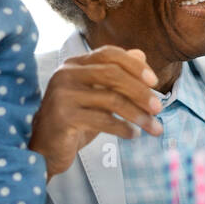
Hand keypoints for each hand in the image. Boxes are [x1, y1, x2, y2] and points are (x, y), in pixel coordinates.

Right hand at [30, 46, 162, 179]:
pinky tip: (133, 135)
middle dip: (141, 92)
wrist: (45, 149)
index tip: (154, 81)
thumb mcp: (98, 95)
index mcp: (74, 64)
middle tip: (158, 108)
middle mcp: (66, 74)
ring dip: (137, 115)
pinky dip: (123, 128)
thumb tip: (141, 55)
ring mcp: (63, 94)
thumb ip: (117, 75)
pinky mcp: (63, 117)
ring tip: (153, 127)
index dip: (135, 65)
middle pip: (113, 75)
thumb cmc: (75, 120)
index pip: (109, 54)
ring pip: (111, 99)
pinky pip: (103, 120)